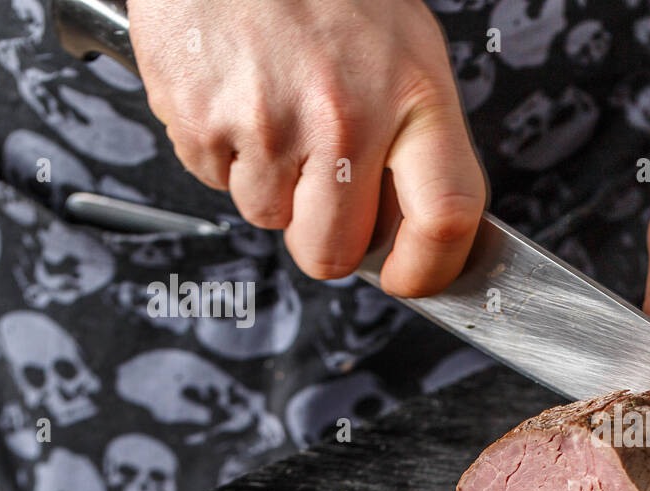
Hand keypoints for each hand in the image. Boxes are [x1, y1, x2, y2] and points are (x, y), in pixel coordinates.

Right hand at [130, 0, 485, 296]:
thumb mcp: (406, 52)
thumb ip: (416, 142)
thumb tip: (408, 230)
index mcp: (413, 98)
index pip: (447, 217)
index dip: (430, 269)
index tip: (413, 279)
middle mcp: (345, 117)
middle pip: (336, 251)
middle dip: (327, 241)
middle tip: (324, 196)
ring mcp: (269, 124)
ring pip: (269, 219)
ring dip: (272, 187)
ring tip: (276, 112)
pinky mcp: (202, 122)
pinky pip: (215, 180)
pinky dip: (225, 153)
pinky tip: (239, 98)